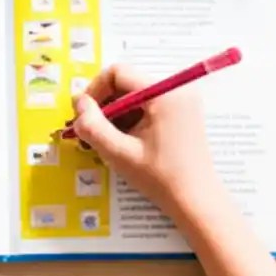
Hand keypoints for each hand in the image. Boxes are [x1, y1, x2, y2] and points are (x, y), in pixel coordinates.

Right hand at [70, 66, 219, 218]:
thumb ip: (93, 126)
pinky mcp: (183, 113)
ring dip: (117, 114)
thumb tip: (79, 103)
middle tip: (92, 130)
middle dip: (105, 105)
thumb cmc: (161, 179)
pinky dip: (132, 118)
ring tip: (109, 140)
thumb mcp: (119, 153)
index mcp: (163, 94)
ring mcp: (182, 101)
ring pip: (136, 95)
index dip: (95, 90)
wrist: (196, 201)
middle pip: (127, 83)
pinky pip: (149, 105)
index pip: (118, 73)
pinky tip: (126, 141)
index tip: (84, 114)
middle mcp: (176, 90)